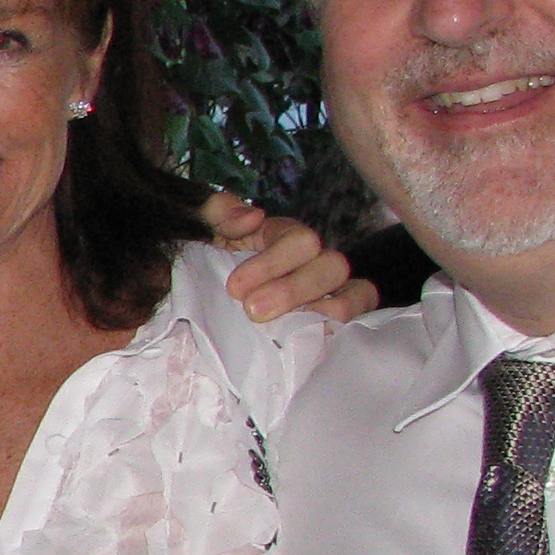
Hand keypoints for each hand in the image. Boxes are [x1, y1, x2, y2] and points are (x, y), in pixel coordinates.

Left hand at [200, 192, 376, 325]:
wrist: (198, 310)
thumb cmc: (206, 267)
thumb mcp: (200, 233)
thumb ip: (216, 212)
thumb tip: (253, 216)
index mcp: (284, 236)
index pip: (299, 240)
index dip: (272, 264)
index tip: (235, 289)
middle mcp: (314, 261)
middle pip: (332, 266)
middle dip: (293, 290)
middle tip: (253, 312)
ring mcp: (331, 291)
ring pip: (357, 292)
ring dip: (324, 313)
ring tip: (286, 331)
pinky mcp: (335, 321)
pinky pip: (357, 322)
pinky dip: (340, 332)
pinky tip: (308, 342)